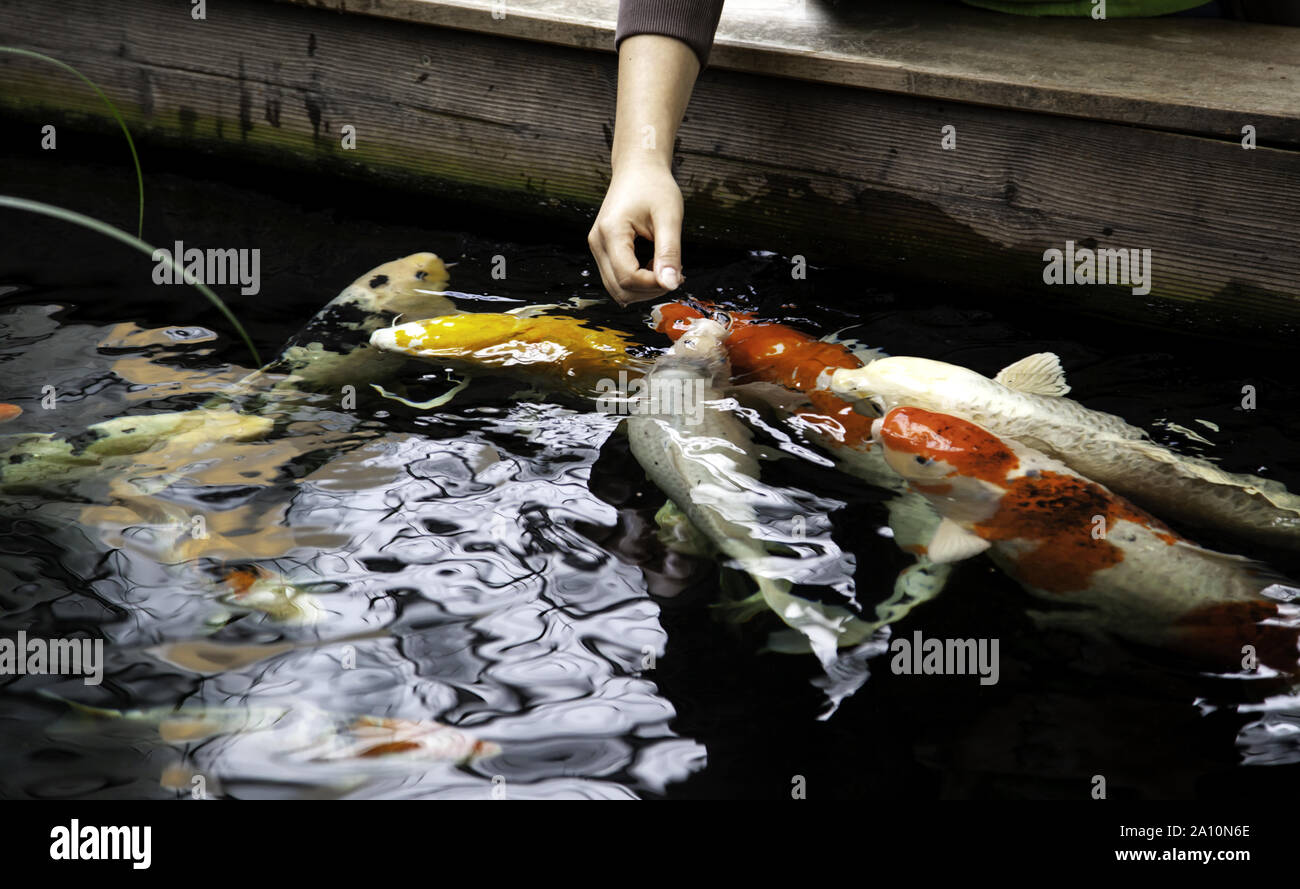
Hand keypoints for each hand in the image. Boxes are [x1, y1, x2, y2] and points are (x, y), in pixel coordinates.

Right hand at [588, 160, 684, 305]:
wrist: (638, 168)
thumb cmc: (654, 186)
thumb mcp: (669, 217)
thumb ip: (669, 253)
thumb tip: (671, 285)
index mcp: (611, 232)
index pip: (628, 277)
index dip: (654, 285)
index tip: (678, 276)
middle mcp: (597, 242)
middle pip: (619, 288)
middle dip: (649, 290)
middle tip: (675, 275)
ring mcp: (596, 246)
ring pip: (616, 288)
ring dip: (643, 289)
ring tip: (666, 270)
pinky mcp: (602, 249)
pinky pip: (616, 278)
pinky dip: (637, 281)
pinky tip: (654, 266)